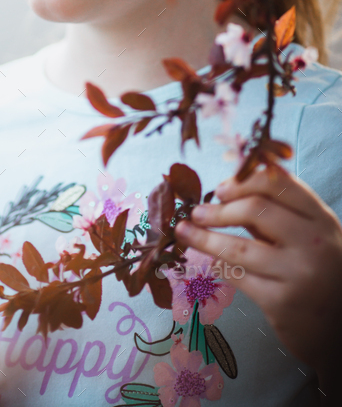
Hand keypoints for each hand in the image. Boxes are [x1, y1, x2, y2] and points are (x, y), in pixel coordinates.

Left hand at [174, 164, 341, 396]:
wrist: (338, 329)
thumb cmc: (317, 270)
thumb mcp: (308, 234)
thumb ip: (274, 212)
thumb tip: (227, 188)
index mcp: (321, 218)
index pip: (278, 183)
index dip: (243, 181)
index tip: (220, 188)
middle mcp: (314, 242)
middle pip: (255, 210)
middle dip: (218, 210)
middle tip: (196, 212)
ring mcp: (299, 274)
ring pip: (239, 246)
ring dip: (205, 237)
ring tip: (185, 231)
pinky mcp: (282, 302)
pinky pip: (239, 276)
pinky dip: (219, 266)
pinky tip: (211, 262)